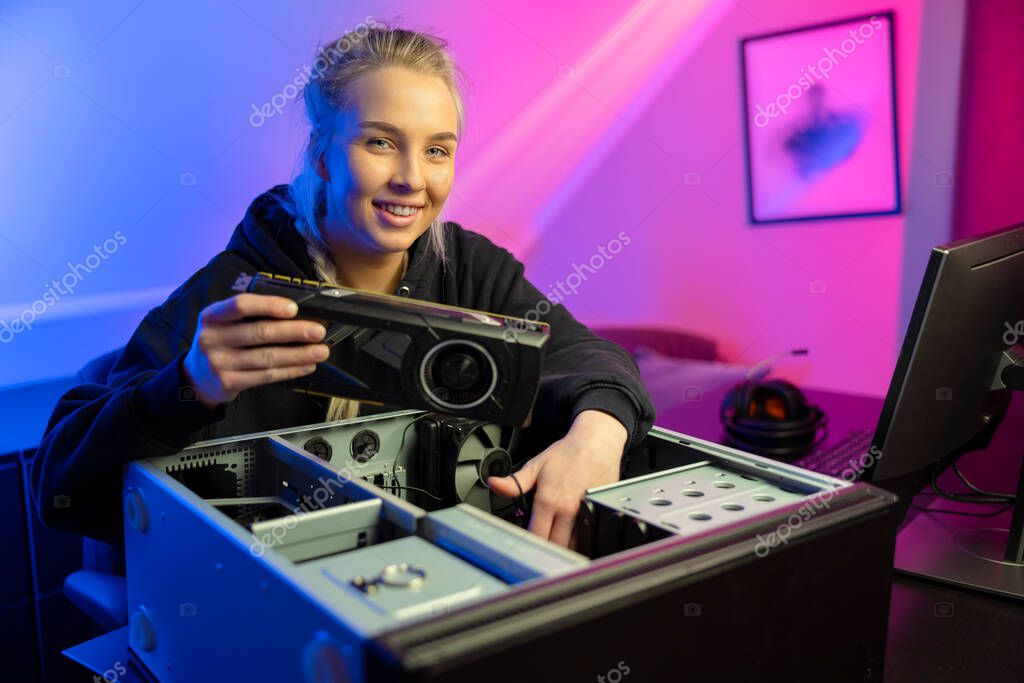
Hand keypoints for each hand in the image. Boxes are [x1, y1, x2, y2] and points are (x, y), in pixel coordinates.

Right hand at [182, 293, 327, 408]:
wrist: (196, 378)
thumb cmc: (220, 343)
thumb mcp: (223, 323)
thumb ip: (249, 316)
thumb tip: (294, 313)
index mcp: (212, 316)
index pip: (240, 305)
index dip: (268, 305)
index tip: (293, 308)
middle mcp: (212, 338)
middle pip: (260, 332)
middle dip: (294, 331)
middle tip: (318, 331)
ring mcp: (219, 362)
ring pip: (267, 357)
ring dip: (299, 354)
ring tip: (320, 351)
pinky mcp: (229, 382)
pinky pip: (266, 375)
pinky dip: (290, 370)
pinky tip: (306, 365)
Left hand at [487, 410, 627, 548]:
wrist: (597, 443)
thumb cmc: (568, 454)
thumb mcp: (535, 465)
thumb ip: (514, 482)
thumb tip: (493, 484)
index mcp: (549, 501)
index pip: (536, 536)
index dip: (529, 544)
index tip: (524, 545)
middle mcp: (568, 510)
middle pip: (556, 547)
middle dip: (546, 550)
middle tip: (539, 549)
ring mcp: (586, 514)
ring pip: (575, 546)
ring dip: (564, 548)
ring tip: (554, 545)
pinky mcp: (599, 513)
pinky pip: (589, 536)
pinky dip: (580, 541)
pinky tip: (572, 538)